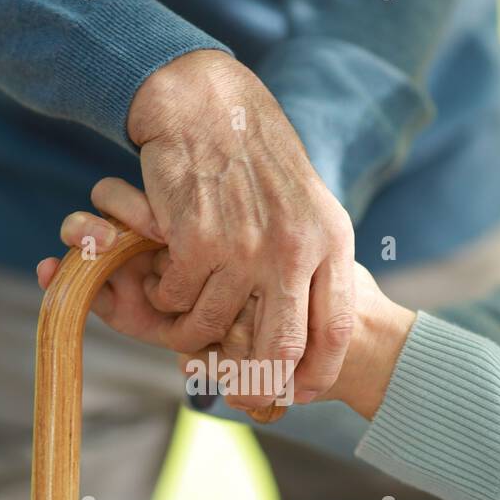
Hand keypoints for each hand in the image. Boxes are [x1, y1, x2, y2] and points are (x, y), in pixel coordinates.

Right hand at [37, 193, 414, 420]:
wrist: (206, 105)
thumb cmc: (256, 158)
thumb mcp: (308, 205)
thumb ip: (317, 260)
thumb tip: (321, 330)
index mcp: (330, 240)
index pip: (333, 330)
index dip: (317, 372)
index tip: (300, 394)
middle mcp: (294, 248)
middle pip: (280, 347)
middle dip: (257, 380)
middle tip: (240, 392)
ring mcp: (244, 246)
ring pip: (215, 326)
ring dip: (194, 333)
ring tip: (186, 323)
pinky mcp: (195, 239)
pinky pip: (177, 297)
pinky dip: (167, 298)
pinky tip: (165, 280)